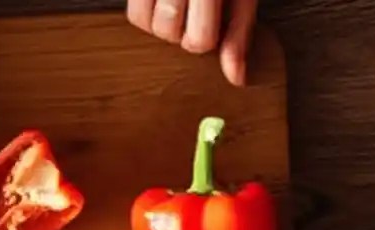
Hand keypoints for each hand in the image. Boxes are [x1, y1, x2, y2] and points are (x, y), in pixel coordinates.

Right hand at [126, 0, 258, 86]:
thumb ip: (240, 31)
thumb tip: (236, 77)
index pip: (198, 40)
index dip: (206, 38)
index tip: (215, 20)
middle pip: (168, 33)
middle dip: (183, 28)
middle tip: (198, 5)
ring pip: (146, 23)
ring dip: (162, 20)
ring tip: (180, 0)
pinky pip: (134, 11)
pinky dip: (146, 10)